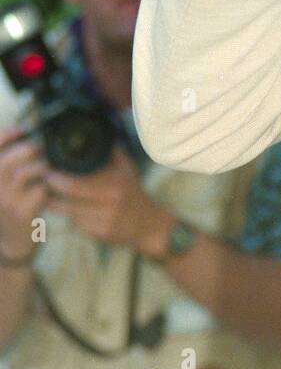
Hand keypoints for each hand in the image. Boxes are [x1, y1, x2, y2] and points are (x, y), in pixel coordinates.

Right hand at [0, 124, 51, 259]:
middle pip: (9, 160)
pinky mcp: (21, 212)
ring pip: (27, 172)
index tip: (21, 129)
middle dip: (29, 151)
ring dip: (42, 168)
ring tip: (45, 172)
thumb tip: (22, 130)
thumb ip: (10, 159)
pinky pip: (40, 189)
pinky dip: (48, 187)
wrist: (12, 240)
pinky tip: (46, 191)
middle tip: (40, 152)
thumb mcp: (6, 181)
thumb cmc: (13, 203)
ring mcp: (4, 200)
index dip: (4, 135)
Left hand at [44, 145, 171, 254]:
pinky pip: (77, 224)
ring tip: (51, 196)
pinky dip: (70, 217)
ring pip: (70, 214)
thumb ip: (113, 152)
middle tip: (44, 182)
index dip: (58, 178)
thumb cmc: (134, 193)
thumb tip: (99, 132)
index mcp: (115, 185)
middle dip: (53, 192)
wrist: (149, 224)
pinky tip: (70, 209)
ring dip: (58, 205)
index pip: (77, 184)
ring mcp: (104, 221)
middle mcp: (110, 204)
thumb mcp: (128, 169)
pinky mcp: (100, 235)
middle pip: (70, 201)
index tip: (48, 170)